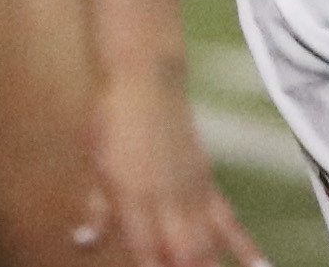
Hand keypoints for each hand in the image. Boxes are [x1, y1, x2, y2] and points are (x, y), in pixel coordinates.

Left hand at [76, 65, 268, 266]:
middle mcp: (166, 202)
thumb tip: (81, 242)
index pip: (146, 255)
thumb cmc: (113, 120)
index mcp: (133, 200)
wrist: (146, 80)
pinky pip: (230, 222)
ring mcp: (191, 193)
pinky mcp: (208, 183)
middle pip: (184, 256)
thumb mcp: (97, 165)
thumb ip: (97, 210)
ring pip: (208, 245)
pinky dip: (247, 248)